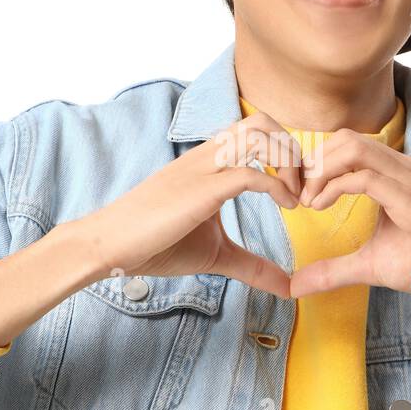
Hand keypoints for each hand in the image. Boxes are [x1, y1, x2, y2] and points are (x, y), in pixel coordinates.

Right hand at [78, 111, 304, 298]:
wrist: (108, 246)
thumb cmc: (155, 245)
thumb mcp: (215, 254)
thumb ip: (252, 265)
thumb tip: (287, 288)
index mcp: (209, 161)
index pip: (256, 131)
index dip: (286, 153)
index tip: (298, 189)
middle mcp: (207, 155)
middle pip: (262, 121)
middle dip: (292, 149)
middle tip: (302, 188)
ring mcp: (203, 168)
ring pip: (258, 134)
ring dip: (288, 162)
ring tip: (295, 198)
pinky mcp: (201, 190)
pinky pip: (249, 173)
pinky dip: (277, 187)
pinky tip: (285, 208)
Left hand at [288, 129, 410, 305]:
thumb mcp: (372, 265)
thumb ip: (334, 270)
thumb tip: (294, 286)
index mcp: (395, 174)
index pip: (346, 146)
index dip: (315, 165)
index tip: (298, 195)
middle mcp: (403, 167)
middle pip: (344, 138)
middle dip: (312, 163)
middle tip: (297, 195)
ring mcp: (410, 178)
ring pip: (352, 148)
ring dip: (320, 171)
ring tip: (307, 201)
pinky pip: (365, 177)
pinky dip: (334, 187)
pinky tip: (320, 207)